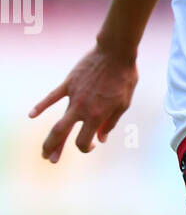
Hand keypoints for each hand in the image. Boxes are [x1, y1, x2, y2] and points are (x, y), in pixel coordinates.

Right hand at [29, 44, 138, 162]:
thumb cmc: (124, 78)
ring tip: (44, 150)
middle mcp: (82, 108)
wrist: (116, 53)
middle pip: (62, 134)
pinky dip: (41, 106)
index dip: (87, 147)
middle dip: (55, 149)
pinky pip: (51, 97)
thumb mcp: (123, 104)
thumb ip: (110, 123)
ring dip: (49, 137)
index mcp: (97, 115)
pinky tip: (32, 115)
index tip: (93, 142)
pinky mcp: (68, 83)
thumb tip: (101, 138)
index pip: (84, 141)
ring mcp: (73, 96)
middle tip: (50, 160)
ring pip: (56, 120)